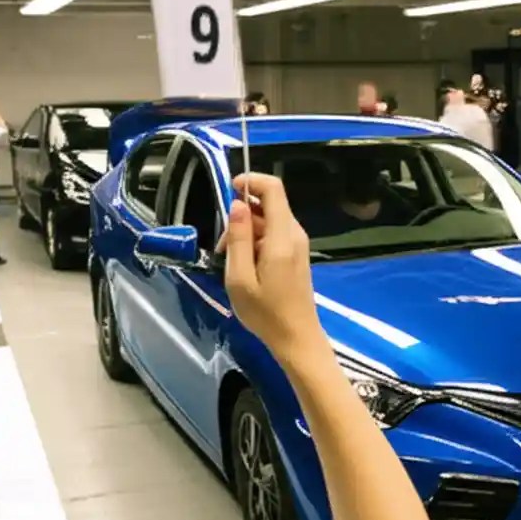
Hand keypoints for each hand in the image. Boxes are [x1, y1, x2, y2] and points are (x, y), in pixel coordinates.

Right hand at [220, 173, 322, 355]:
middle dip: (241, 215)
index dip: (251, 181)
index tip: (228, 189)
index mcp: (282, 237)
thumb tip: (237, 205)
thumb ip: (238, 239)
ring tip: (230, 262)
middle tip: (223, 246)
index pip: (273, 189)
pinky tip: (245, 267)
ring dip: (245, 232)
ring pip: (268, 220)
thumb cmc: (266, 313)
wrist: (296, 338)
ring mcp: (298, 244)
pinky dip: (255, 242)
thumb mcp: (239, 278)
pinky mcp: (295, 254)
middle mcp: (294, 234)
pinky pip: (273, 235)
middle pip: (268, 204)